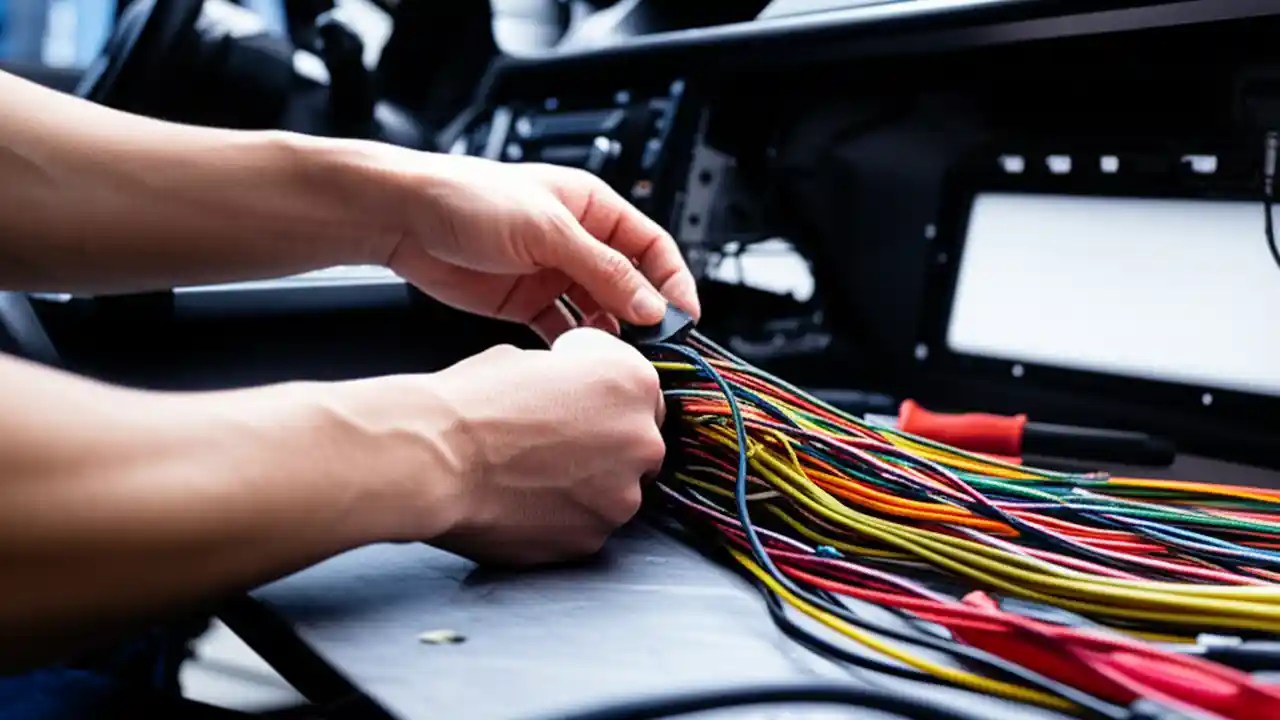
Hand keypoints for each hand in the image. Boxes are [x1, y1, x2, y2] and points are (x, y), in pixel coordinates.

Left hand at [382, 154, 700, 341]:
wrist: (403, 218)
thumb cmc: (468, 197)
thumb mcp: (547, 229)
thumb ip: (602, 268)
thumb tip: (650, 303)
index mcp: (593, 208)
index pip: (652, 246)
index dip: (672, 281)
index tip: (684, 316)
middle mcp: (578, 241)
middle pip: (629, 284)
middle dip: (643, 315)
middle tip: (653, 348)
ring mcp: (552, 273)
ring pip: (599, 311)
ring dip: (610, 334)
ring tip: (615, 358)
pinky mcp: (526, 302)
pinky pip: (564, 329)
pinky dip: (575, 345)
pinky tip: (578, 358)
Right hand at [422, 328, 664, 564]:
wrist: (434, 460)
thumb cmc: (473, 401)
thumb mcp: (532, 359)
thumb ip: (572, 379)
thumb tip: (570, 390)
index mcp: (632, 384)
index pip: (642, 393)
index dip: (607, 397)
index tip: (584, 399)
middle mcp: (641, 442)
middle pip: (638, 445)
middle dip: (605, 443)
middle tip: (557, 442)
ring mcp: (620, 499)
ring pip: (615, 491)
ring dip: (587, 484)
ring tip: (533, 475)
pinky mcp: (589, 541)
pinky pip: (585, 526)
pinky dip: (563, 517)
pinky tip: (525, 501)